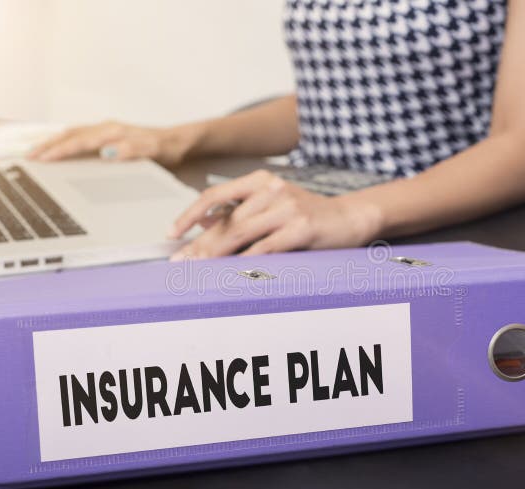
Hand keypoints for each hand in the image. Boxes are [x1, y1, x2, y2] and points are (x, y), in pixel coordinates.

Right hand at [28, 121, 204, 166]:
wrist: (180, 142)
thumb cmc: (167, 148)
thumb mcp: (153, 151)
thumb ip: (131, 150)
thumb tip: (107, 151)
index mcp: (113, 132)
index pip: (78, 141)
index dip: (58, 150)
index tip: (40, 158)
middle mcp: (107, 129)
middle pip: (70, 135)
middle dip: (48, 145)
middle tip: (28, 157)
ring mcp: (107, 131)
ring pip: (74, 134)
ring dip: (54, 142)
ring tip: (36, 152)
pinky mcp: (109, 137)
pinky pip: (81, 137)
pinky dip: (66, 141)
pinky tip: (59, 148)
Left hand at [168, 170, 381, 258]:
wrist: (351, 217)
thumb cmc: (308, 215)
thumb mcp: (273, 205)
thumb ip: (242, 211)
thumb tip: (203, 223)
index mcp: (261, 180)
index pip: (216, 195)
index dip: (190, 214)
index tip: (173, 233)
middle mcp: (272, 189)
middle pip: (226, 220)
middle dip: (199, 244)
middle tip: (180, 263)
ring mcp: (287, 207)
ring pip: (240, 234)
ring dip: (216, 255)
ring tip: (198, 270)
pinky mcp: (301, 227)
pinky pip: (265, 248)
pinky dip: (246, 262)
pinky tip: (231, 273)